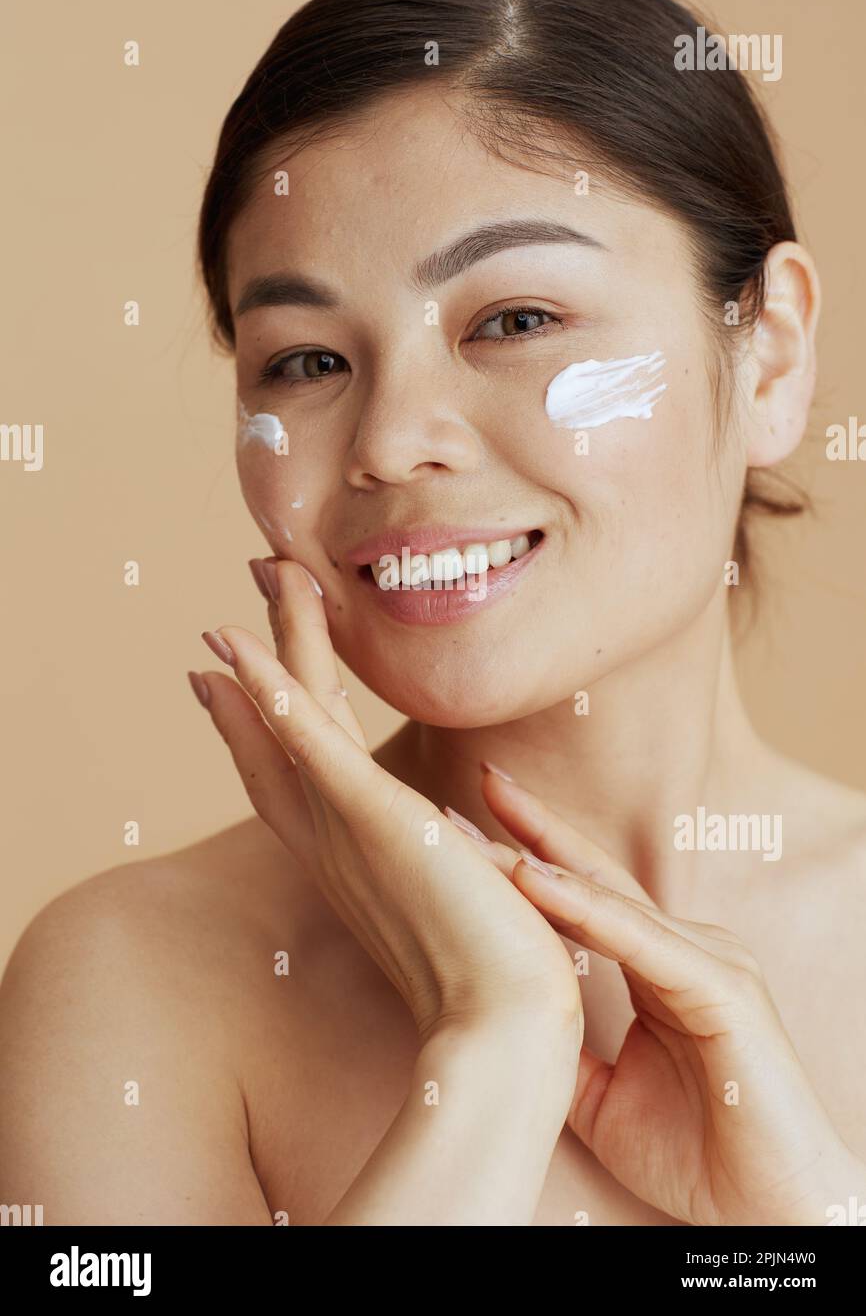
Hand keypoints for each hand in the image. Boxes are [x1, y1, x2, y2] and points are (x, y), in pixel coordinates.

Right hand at [190, 557, 581, 1081]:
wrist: (507, 1027)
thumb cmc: (497, 978)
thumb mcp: (463, 900)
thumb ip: (447, 862)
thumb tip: (458, 838)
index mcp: (352, 856)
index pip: (289, 772)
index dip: (252, 719)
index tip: (228, 672)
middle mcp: (332, 839)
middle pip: (283, 730)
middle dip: (266, 658)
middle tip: (241, 600)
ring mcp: (347, 827)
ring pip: (300, 712)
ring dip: (278, 639)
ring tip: (266, 570)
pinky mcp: (374, 817)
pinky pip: (309, 741)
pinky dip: (270, 692)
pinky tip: (242, 647)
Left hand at [480, 766, 859, 1226]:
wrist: (770, 1211)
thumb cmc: (700, 1154)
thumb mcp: (602, 1097)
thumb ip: (562, 1048)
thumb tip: (500, 1025)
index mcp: (659, 965)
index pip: (583, 895)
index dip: (527, 855)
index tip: (465, 826)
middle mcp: (686, 947)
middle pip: (594, 876)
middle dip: (534, 826)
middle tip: (477, 781)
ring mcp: (710, 961)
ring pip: (611, 899)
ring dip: (544, 856)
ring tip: (487, 818)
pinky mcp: (723, 990)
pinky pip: (642, 940)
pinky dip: (584, 908)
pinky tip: (535, 879)